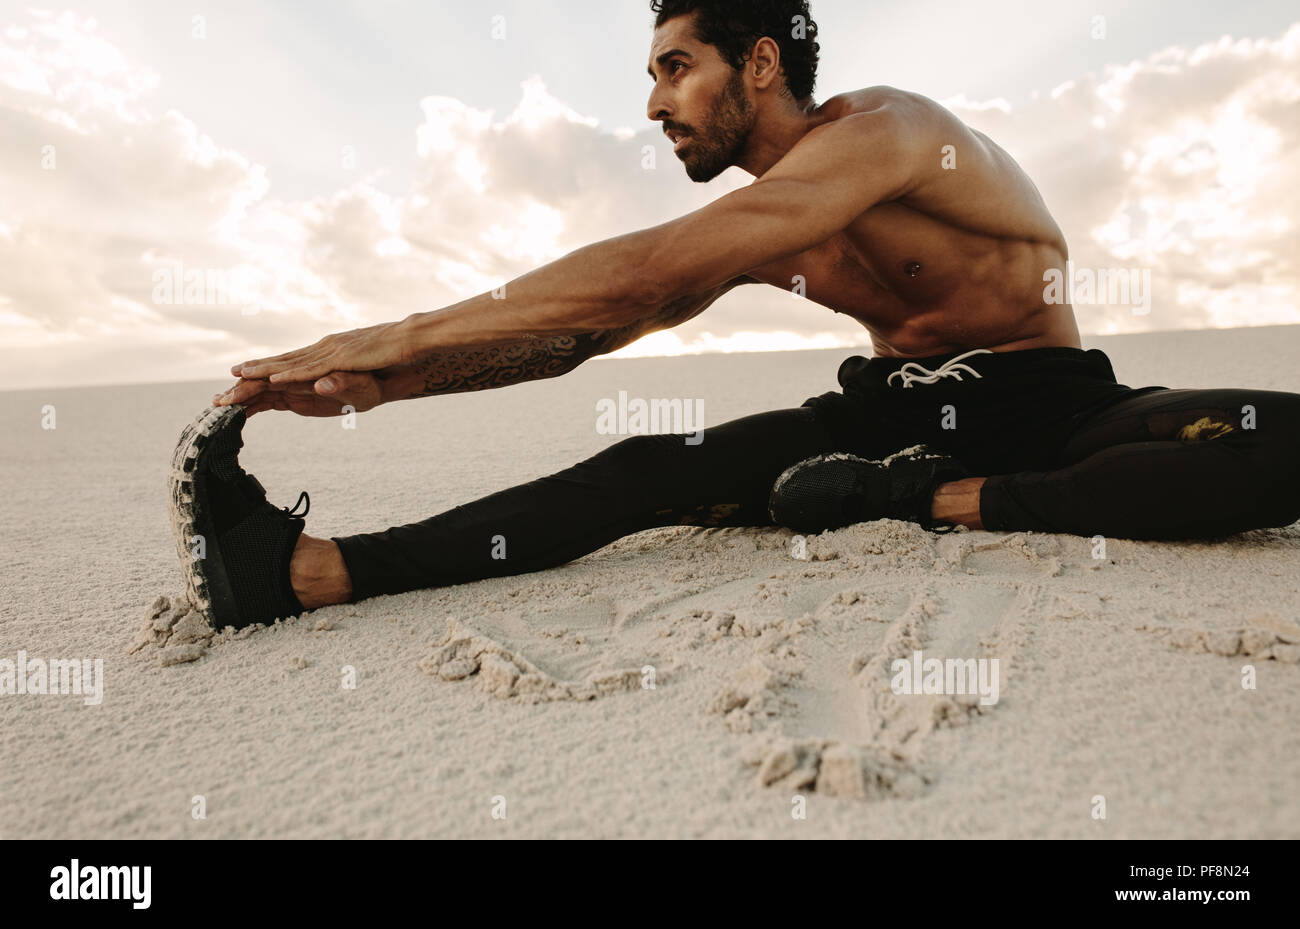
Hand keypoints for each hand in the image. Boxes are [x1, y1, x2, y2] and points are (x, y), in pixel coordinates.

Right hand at [214, 371, 384, 417]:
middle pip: (264, 378)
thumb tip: (321, 383)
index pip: (278, 372)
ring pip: (264, 386)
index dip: (256, 378)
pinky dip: (255, 402)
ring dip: (242, 394)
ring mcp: (297, 380)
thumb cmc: (372, 383)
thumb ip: (341, 383)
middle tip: (217, 400)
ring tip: (218, 402)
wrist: (380, 382)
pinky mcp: (299, 392)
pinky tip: (240, 408)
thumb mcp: (360, 386)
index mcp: (312, 365)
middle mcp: (300, 370)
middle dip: (240, 388)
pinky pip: (271, 397)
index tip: (236, 383)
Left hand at [230, 319, 416, 384]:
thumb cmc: (391, 351)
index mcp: (329, 349)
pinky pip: (312, 371)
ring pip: (292, 364)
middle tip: (231, 374)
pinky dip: (291, 376)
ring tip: (240, 376)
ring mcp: (331, 352)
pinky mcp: (342, 360)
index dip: (269, 365)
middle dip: (257, 368)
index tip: (246, 370)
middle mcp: (324, 347)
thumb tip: (335, 372)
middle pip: (285, 360)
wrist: (409, 337)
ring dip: (265, 370)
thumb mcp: (362, 364)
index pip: (293, 359)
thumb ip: (347, 368)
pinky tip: (272, 380)